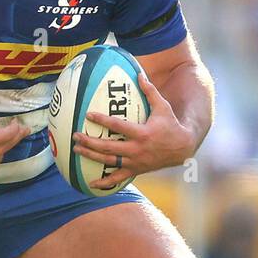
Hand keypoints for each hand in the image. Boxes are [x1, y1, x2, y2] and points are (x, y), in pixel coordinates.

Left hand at [73, 72, 193, 191]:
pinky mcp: (135, 170)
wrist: (182, 149)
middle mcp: (137, 149)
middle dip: (90, 142)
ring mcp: (135, 162)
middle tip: (75, 136)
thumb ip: (150, 91)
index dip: (102, 120)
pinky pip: (118, 178)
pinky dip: (104, 183)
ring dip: (91, 156)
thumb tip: (139, 74)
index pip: (118, 126)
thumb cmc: (170, 125)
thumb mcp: (163, 107)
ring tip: (76, 150)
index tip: (88, 114)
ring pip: (109, 162)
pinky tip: (91, 184)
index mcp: (142, 133)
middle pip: (108, 147)